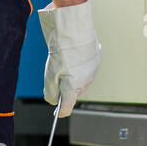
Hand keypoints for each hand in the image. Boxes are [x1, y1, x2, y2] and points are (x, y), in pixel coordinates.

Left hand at [37, 0, 100, 117]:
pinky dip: (81, 63)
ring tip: (66, 62)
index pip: (67, 108)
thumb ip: (50, 91)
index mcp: (73, 89)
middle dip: (67, 88)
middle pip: (74, 91)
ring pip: (82, 78)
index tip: (56, 113)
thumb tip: (52, 101)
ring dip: (74, 74)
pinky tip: (75, 54)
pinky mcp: (96, 59)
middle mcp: (85, 83)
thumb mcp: (49, 74)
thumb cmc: (61, 54)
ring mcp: (93, 71)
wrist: (74, 32)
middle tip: (57, 76)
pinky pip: (88, 66)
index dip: (60, 111)